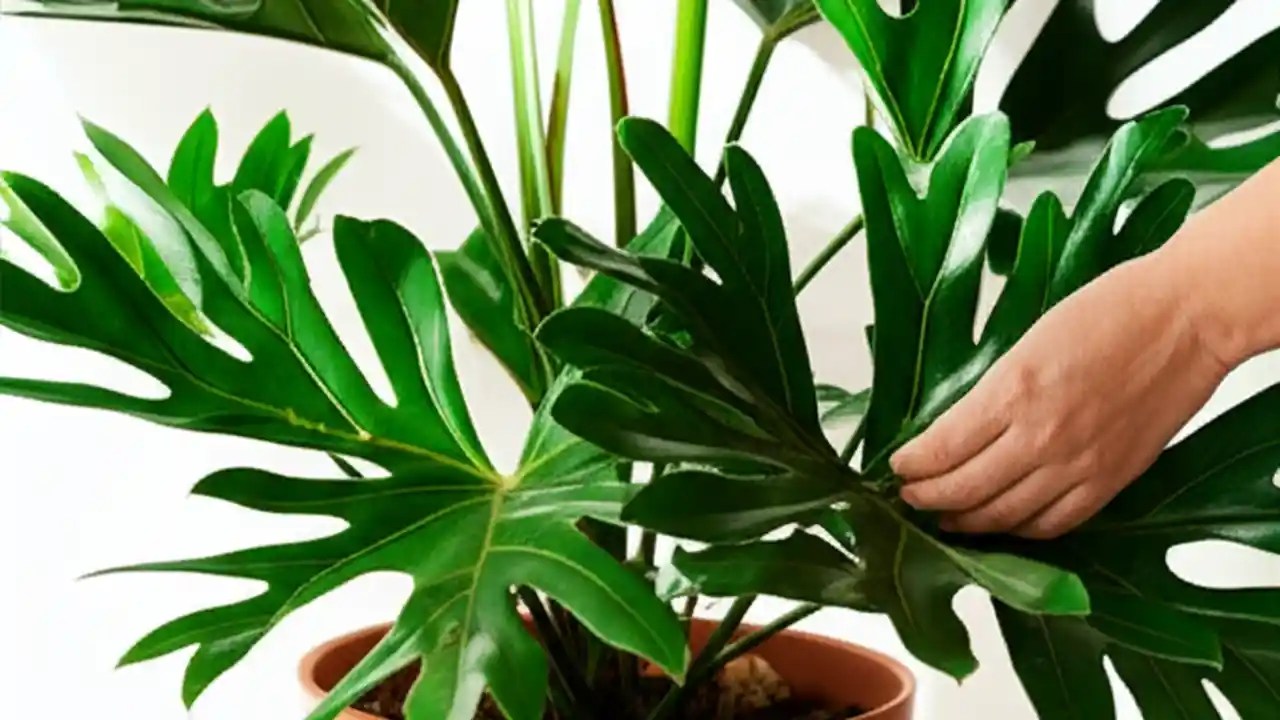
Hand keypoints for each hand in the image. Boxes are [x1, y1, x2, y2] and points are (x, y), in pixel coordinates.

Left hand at [890, 254, 1230, 538]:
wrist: (1186, 318)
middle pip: (964, 490)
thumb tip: (953, 429)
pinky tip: (1004, 522)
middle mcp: (1041, 437)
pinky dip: (1021, 530)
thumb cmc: (1110, 311)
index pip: (942, 448)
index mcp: (1013, 392)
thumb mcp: (1026, 341)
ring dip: (966, 521)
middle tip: (909, 496)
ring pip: (1004, 516)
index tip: (898, 466)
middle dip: (927, 498)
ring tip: (946, 516)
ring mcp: (1078, 465)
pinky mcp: (1111, 481)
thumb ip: (990, 392)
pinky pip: (1054, 524)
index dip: (912, 465)